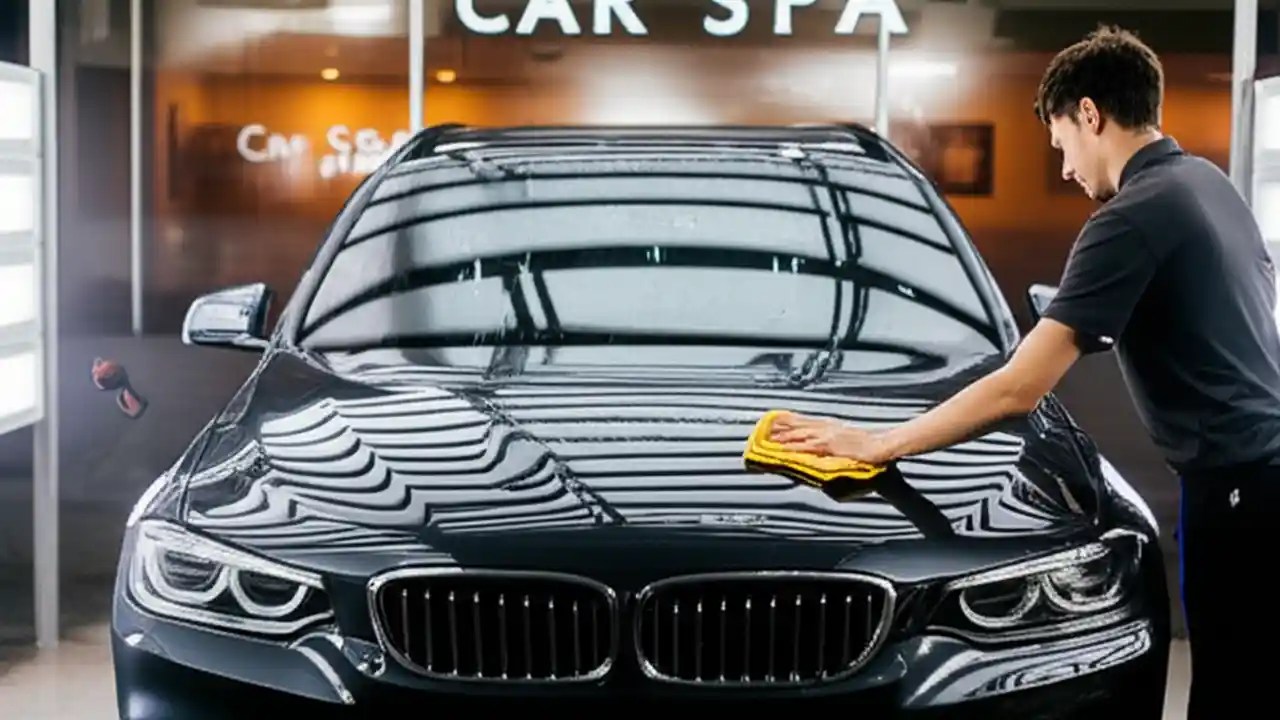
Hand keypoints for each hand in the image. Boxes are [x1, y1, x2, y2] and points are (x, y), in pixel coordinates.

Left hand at [768, 412, 894, 465]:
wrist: (882, 444)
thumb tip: (826, 442)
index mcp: (831, 424)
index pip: (806, 419)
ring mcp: (828, 435)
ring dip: (784, 437)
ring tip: (769, 439)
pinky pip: (809, 447)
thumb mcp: (849, 437)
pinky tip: (787, 450)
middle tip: (764, 428)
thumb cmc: (870, 443)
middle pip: (799, 425)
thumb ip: (835, 438)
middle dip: (781, 427)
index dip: (789, 419)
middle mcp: (827, 426)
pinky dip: (796, 447)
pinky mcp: (831, 445)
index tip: (775, 419)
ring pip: (800, 434)